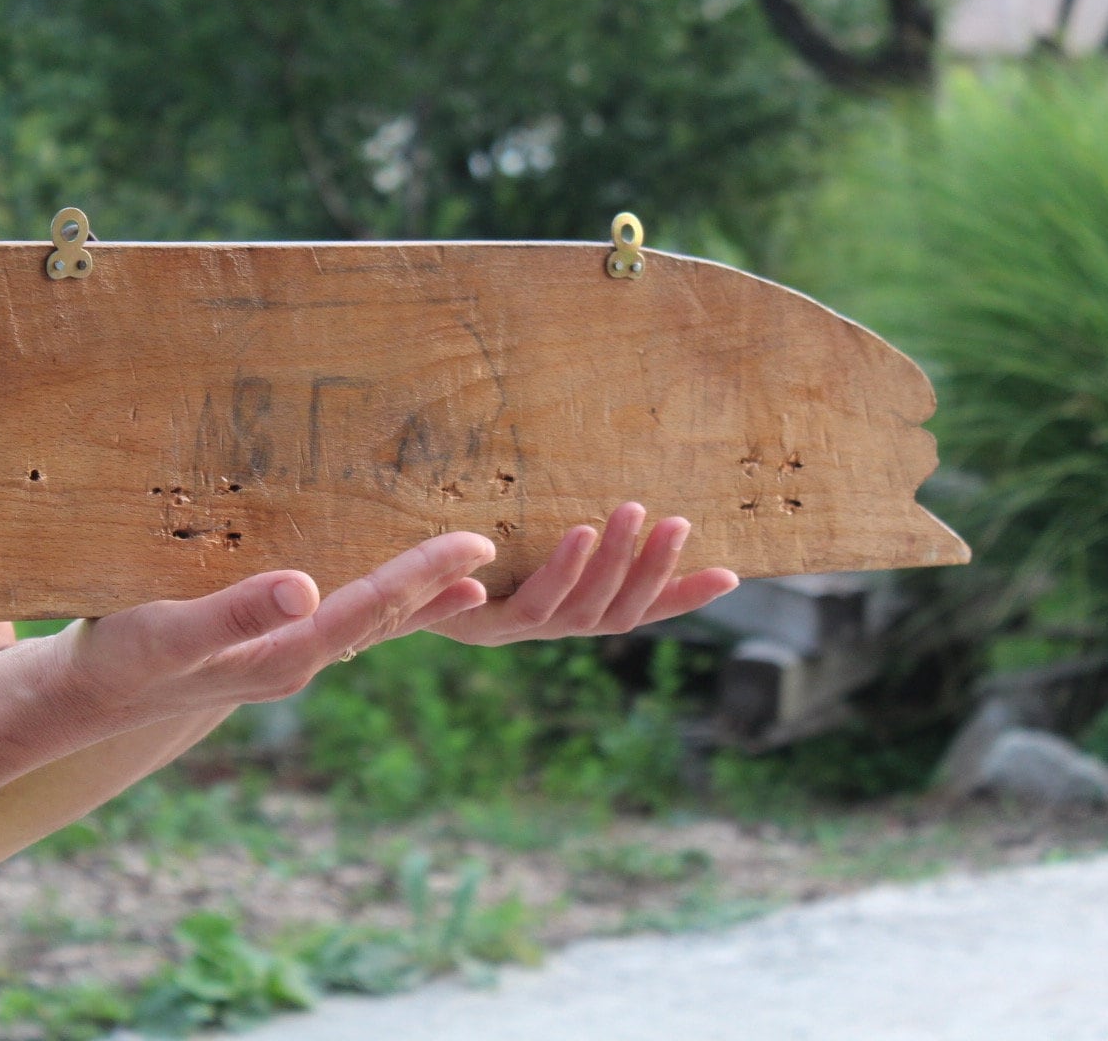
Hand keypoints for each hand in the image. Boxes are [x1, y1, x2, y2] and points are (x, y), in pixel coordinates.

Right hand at [42, 532, 496, 725]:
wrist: (82, 698)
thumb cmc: (118, 657)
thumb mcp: (168, 631)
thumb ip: (235, 611)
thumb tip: (306, 587)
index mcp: (284, 656)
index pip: (370, 608)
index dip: (424, 575)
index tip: (475, 543)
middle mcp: (296, 662)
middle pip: (382, 618)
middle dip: (437, 584)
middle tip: (493, 545)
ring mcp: (283, 660)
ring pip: (366, 625)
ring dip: (417, 600)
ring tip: (470, 577)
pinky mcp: (264, 650)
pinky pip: (336, 624)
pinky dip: (374, 602)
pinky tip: (379, 587)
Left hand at [425, 502, 737, 645]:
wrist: (377, 592)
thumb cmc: (447, 549)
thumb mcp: (510, 528)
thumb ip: (556, 522)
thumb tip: (605, 475)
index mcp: (564, 609)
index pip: (637, 609)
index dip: (682, 596)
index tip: (731, 575)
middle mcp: (548, 627)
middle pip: (616, 613)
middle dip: (652, 569)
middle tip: (678, 522)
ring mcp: (515, 632)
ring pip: (581, 609)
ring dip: (611, 563)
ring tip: (628, 514)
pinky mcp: (481, 628)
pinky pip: (531, 605)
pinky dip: (560, 571)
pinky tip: (576, 535)